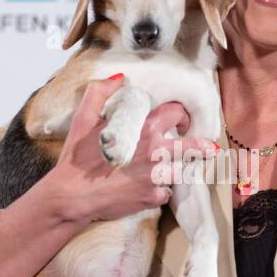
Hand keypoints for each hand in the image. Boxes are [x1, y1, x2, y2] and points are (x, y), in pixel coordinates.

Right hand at [40, 75, 220, 225]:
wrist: (71, 195)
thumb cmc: (77, 157)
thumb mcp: (84, 118)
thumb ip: (100, 92)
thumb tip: (119, 78)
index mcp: (143, 128)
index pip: (175, 112)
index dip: (180, 114)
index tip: (180, 120)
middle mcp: (155, 152)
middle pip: (192, 145)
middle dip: (201, 145)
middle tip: (206, 147)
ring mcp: (155, 176)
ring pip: (182, 171)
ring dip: (178, 170)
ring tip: (176, 171)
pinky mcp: (151, 197)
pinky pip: (165, 193)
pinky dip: (159, 191)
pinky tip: (148, 189)